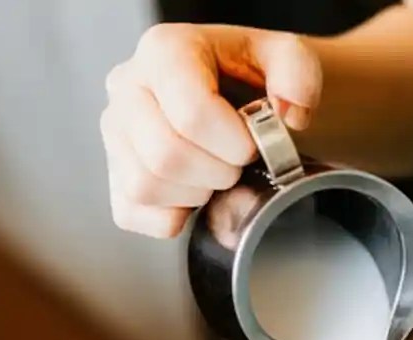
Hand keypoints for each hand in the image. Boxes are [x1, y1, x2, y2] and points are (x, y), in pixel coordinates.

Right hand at [101, 23, 321, 237]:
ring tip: (217, 173)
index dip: (234, 143)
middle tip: (239, 163)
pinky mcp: (114, 174)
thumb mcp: (287, 57)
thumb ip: (298, 74)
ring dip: (196, 193)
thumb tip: (287, 114)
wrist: (242, 95)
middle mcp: (127, 86)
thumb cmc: (256, 78)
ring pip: (144, 186)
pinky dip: (172, 216)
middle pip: (164, 154)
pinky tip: (195, 191)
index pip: (191, 112)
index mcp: (166, 50)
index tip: (253, 144)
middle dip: (218, 172)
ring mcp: (114, 133)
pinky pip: (132, 212)